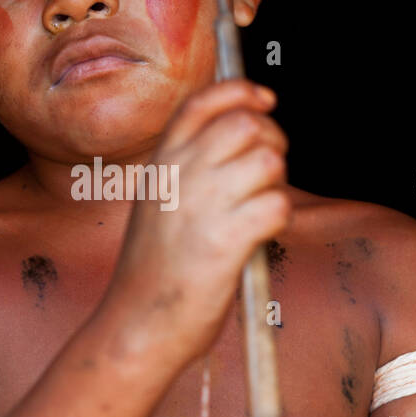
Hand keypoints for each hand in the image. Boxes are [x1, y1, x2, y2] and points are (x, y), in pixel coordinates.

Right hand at [105, 78, 289, 365]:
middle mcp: (180, 175)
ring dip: (277, 182)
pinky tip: (261, 235)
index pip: (203, 102)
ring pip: (268, 160)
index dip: (241, 91)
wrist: (136, 325)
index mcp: (161, 163)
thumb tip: (241, 139)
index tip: (265, 99)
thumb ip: (188, 170)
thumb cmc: (152, 271)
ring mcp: (202, 205)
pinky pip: (277, 205)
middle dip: (271, 140)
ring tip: (261, 208)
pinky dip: (279, 218)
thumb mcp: (157, 204)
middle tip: (268, 172)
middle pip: (246, 123)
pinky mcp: (225, 241)